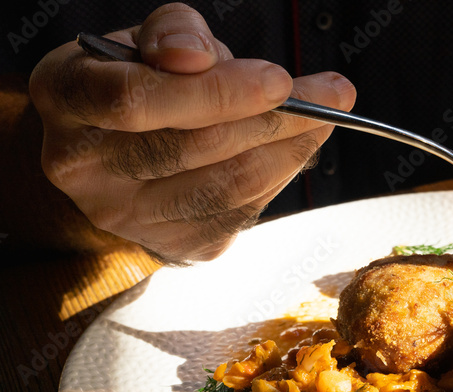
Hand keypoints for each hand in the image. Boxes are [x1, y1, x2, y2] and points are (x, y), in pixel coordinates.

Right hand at [28, 3, 355, 263]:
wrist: (118, 148)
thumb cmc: (140, 78)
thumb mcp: (146, 37)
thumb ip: (175, 32)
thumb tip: (198, 56)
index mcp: (65, 97)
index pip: (136, 101)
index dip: (215, 92)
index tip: (279, 80)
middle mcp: (84, 167)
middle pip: (194, 148)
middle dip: (277, 119)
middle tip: (336, 96)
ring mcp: (128, 216)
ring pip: (227, 186)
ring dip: (292, 150)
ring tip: (325, 117)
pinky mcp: (174, 246)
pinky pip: (242, 212)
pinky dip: (280, 177)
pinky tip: (297, 149)